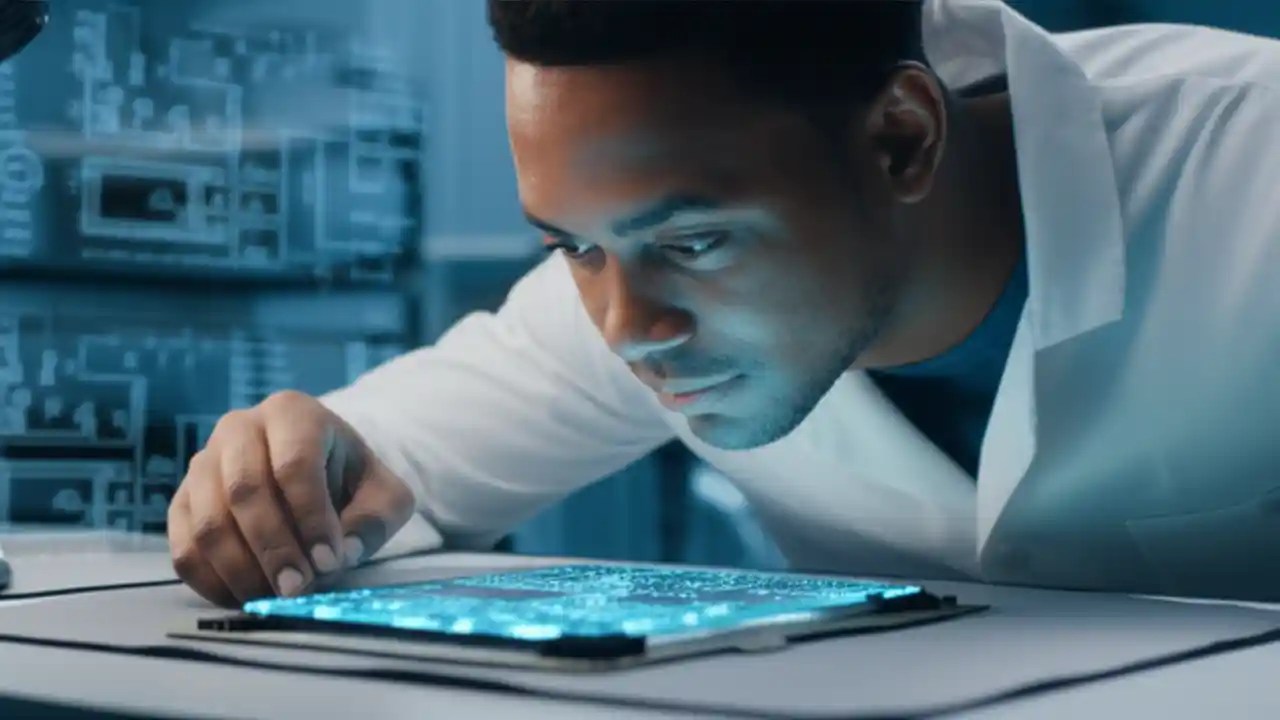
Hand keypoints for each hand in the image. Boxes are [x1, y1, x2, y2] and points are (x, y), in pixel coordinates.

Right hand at [167, 390, 414, 606]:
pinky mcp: (181, 503)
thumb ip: (375, 520)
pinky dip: (212, 582)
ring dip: (242, 570)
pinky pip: (184, 549)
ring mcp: (202, 464)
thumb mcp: (383, 494)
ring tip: (276, 598)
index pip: (294, 463)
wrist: (314, 472)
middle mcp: (238, 428)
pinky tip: (247, 599)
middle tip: (298, 588)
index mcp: (292, 413)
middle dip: (273, 548)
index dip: (311, 518)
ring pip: (208, 523)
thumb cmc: (350, 481)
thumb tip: (344, 554)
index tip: (329, 561)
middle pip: (244, 491)